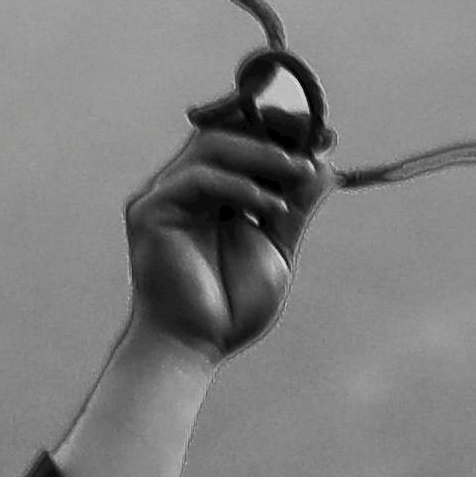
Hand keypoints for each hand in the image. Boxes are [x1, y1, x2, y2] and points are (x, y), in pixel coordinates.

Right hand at [119, 114, 324, 358]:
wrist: (195, 347)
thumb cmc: (231, 307)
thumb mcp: (277, 247)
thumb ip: (295, 205)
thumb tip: (325, 163)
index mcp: (211, 194)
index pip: (240, 139)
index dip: (279, 130)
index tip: (323, 135)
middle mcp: (184, 187)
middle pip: (224, 131)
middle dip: (272, 130)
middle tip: (312, 142)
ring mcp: (164, 196)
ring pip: (211, 145)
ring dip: (262, 153)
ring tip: (299, 171)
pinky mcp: (150, 211)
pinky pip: (199, 179)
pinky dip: (240, 186)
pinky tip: (271, 207)